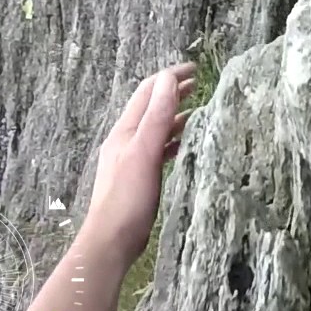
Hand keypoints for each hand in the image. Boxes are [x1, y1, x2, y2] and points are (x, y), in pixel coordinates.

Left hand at [80, 62, 195, 272]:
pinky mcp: (139, 175)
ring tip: (198, 108)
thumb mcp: (144, 153)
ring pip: (155, 127)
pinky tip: (186, 143)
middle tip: (200, 83)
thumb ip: (156, 117)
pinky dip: (173, 138)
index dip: (170, 77)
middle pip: (150, 106)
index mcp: (125, 131)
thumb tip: (167, 80)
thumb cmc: (127, 199)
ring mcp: (131, 158)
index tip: (195, 69)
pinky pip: (158, 147)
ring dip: (174, 113)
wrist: (111, 241)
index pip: (148, 92)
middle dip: (173, 91)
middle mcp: (126, 140)